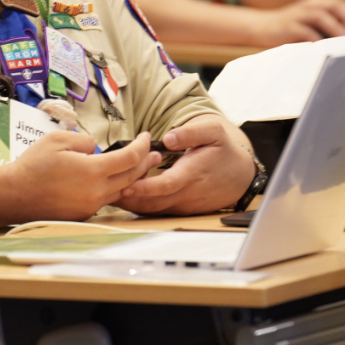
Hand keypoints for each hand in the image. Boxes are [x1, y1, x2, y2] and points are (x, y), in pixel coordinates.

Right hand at [6, 131, 161, 221]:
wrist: (15, 195)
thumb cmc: (33, 165)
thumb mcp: (58, 140)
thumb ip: (84, 140)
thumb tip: (95, 149)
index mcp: (93, 171)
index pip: (130, 157)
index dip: (142, 145)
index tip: (146, 136)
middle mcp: (97, 192)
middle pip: (132, 177)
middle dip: (146, 162)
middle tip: (155, 153)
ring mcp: (91, 205)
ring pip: (122, 190)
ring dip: (135, 177)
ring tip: (143, 167)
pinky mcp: (84, 214)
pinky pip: (107, 199)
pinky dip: (117, 188)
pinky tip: (117, 181)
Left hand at [119, 114, 254, 215]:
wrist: (241, 174)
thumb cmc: (223, 149)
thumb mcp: (212, 132)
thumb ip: (190, 133)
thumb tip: (170, 137)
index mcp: (192, 174)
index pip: (166, 185)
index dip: (145, 187)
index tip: (126, 185)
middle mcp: (187, 194)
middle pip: (153, 202)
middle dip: (128, 199)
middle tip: (103, 192)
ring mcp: (184, 205)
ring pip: (153, 209)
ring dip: (131, 205)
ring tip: (107, 195)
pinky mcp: (182, 210)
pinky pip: (158, 212)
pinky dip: (140, 208)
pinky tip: (123, 200)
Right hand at [248, 0, 344, 45]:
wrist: (262, 27)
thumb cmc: (292, 28)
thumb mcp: (312, 22)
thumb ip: (330, 26)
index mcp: (317, 2)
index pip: (341, 5)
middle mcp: (309, 5)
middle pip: (334, 7)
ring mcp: (299, 15)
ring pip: (321, 17)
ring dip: (336, 28)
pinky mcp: (289, 26)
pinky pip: (306, 32)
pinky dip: (317, 40)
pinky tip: (326, 48)